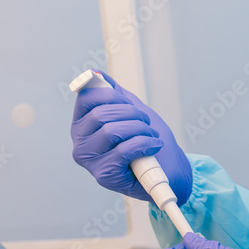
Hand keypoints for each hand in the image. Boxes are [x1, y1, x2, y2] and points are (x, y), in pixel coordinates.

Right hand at [71, 71, 191, 204]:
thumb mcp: (131, 111)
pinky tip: (154, 146)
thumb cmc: (147, 139)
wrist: (167, 169)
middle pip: (101, 114)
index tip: (129, 105)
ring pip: (111, 131)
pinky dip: (145, 144)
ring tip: (151, 136)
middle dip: (132, 113)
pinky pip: (124, 150)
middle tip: (146, 122)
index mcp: (82, 124)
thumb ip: (113, 93)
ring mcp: (91, 162)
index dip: (112, 96)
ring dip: (140, 129)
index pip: (87, 98)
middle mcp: (80, 143)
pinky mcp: (105, 176)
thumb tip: (95, 73)